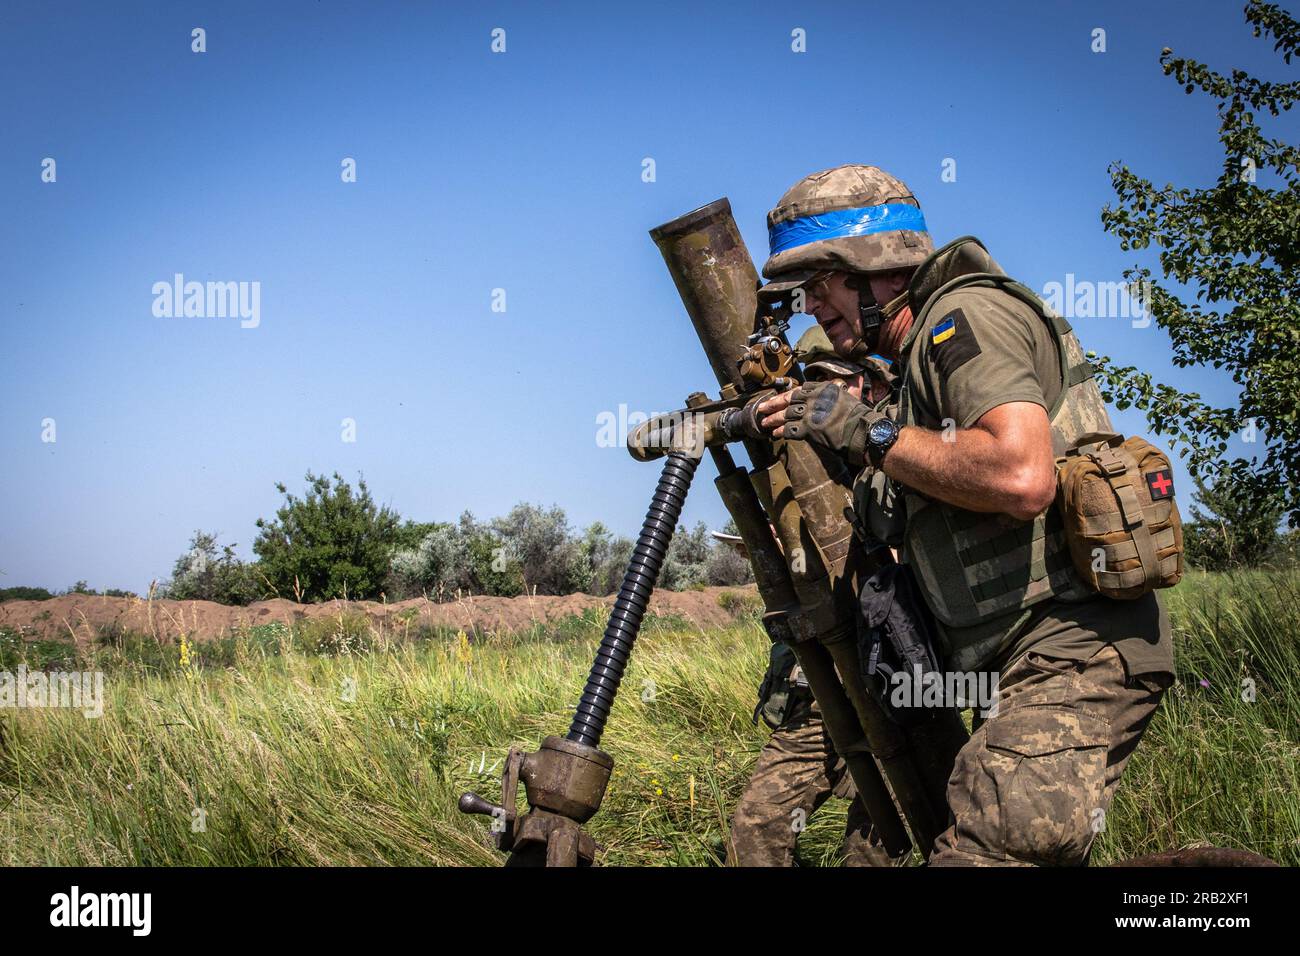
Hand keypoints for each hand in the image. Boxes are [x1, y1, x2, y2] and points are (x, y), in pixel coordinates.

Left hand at [764, 381, 883, 461]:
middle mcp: (815, 398)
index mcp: (823, 388)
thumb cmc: (859, 417)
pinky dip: (782, 432)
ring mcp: (811, 413)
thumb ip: (840, 392)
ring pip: (786, 415)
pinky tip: (776, 434)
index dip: (786, 395)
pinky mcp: (809, 428)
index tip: (778, 399)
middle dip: (773, 405)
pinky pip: (790, 430)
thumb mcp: (849, 396)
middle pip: (788, 400)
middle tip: (761, 408)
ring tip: (764, 423)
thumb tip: (844, 387)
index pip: (799, 390)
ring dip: (774, 419)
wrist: (864, 432)